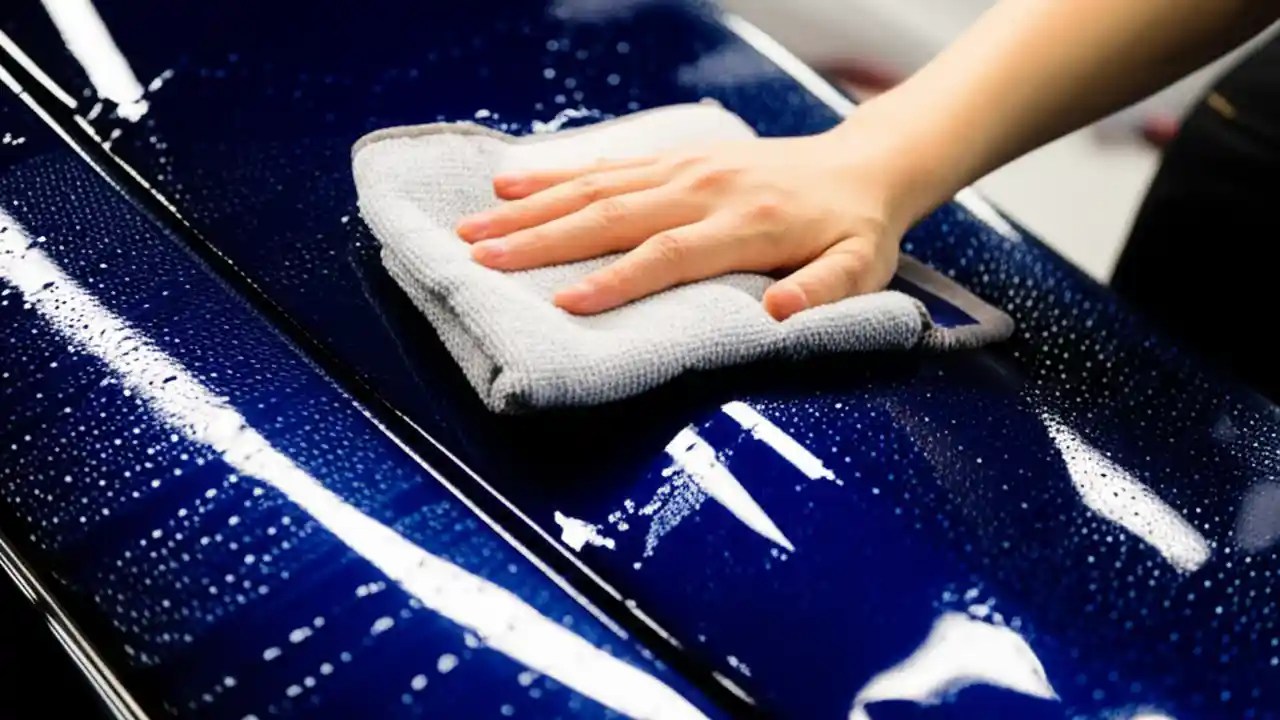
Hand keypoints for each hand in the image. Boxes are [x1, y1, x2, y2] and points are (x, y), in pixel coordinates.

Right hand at [455, 118, 915, 319]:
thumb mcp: (860, 268)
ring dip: (532, 209)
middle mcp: (704, 190)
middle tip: (483, 259)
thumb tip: (780, 314)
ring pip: (596, 188)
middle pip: (612, 215)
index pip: (668, 255)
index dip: (616, 280)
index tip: (564, 303)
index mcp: (745, 225)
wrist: (861, 165)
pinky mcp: (673, 160)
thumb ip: (824, 291)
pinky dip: (555, 175)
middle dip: (543, 240)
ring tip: (475, 229)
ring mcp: (684, 169)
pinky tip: (510, 184)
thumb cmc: (854, 230)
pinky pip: (607, 166)